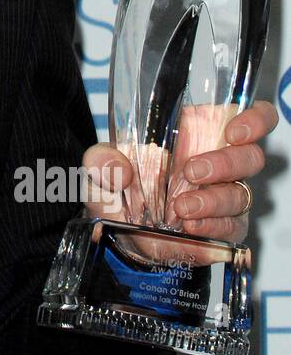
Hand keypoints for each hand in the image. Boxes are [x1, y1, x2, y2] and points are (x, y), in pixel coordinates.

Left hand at [80, 101, 276, 258]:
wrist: (118, 234)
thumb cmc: (117, 190)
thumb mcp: (100, 170)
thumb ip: (102, 160)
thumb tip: (121, 167)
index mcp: (197, 136)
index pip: (247, 120)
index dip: (254, 121)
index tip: (235, 132)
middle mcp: (218, 164)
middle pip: (250, 157)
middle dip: (226, 163)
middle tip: (192, 171)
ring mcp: (223, 198)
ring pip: (241, 194)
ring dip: (214, 200)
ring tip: (182, 208)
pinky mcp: (222, 229)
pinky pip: (232, 227)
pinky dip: (212, 226)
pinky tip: (191, 226)